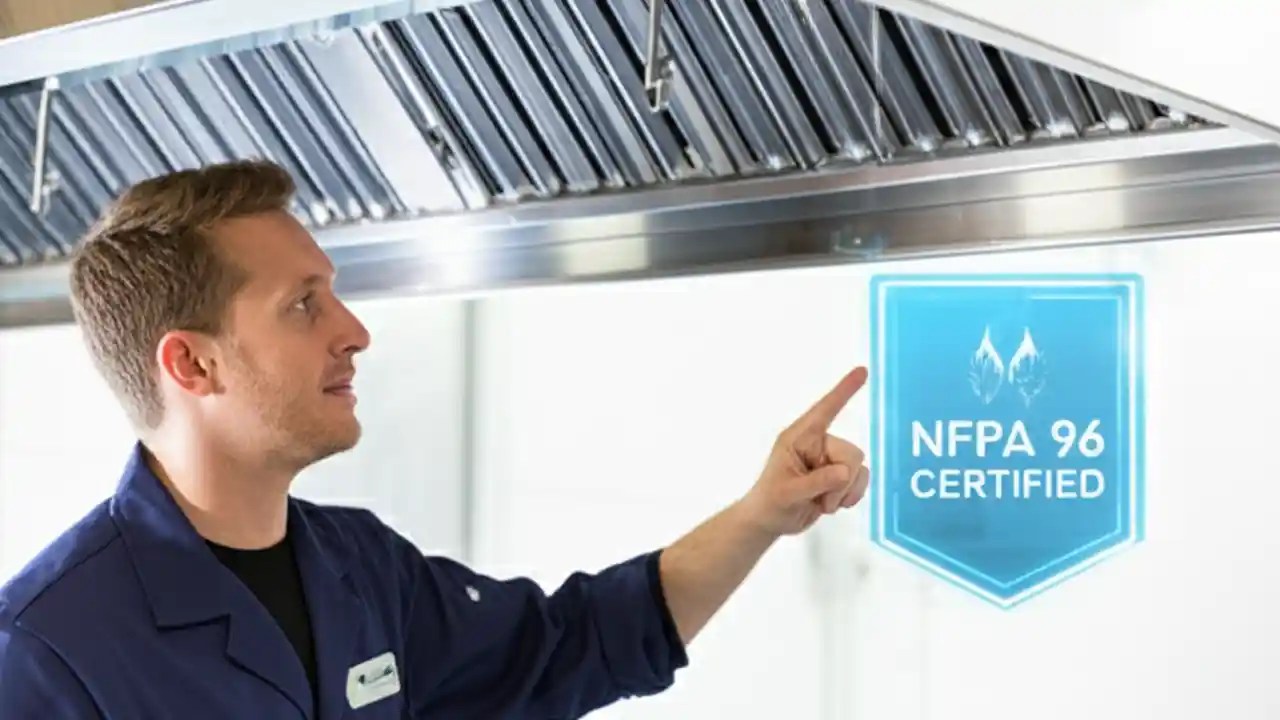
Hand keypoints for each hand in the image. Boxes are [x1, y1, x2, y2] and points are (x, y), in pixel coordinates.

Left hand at [738, 366, 869, 536]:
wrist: (771, 521)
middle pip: (851, 453)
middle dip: (842, 482)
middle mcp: (817, 444)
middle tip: (822, 499)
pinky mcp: (838, 476)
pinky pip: (862, 479)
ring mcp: (829, 460)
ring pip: (859, 468)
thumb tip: (846, 472)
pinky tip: (831, 504)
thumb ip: (817, 482)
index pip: (824, 410)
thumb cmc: (770, 502)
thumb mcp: (787, 493)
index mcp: (799, 438)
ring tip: (822, 502)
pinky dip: (851, 496)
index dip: (844, 391)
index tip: (863, 371)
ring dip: (844, 492)